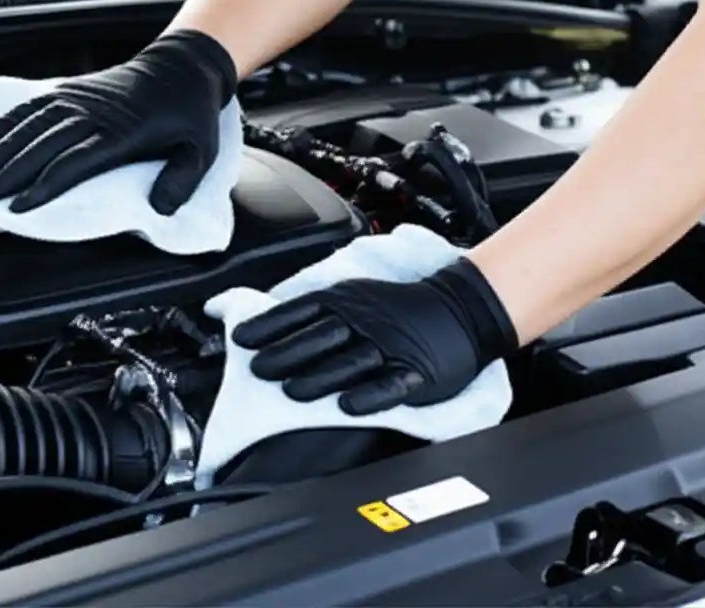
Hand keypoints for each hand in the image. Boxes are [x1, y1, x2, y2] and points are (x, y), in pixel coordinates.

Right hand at [0, 29, 237, 214]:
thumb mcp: (202, 151)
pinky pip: (29, 106)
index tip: (20, 205)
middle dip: (9, 170)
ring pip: (29, 124)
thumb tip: (161, 208)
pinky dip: (2, 122)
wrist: (182, 65)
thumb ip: (181, 180)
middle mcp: (92, 113)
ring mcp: (77, 99)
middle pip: (42, 144)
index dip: (45, 184)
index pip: (75, 161)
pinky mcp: (69, 90)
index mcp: (122, 132)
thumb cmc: (189, 114)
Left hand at [231, 258, 516, 414]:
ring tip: (290, 392)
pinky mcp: (415, 371)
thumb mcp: (356, 296)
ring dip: (319, 376)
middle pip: (320, 336)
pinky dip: (368, 396)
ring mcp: (391, 346)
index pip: (301, 310)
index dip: (270, 325)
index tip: (241, 338)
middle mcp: (365, 321)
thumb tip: (267, 322)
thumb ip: (315, 310)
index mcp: (347, 300)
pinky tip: (347, 407)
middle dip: (285, 352)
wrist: (463, 307)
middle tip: (257, 369)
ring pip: (350, 362)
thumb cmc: (400, 307)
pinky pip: (390, 385)